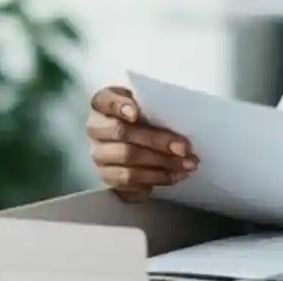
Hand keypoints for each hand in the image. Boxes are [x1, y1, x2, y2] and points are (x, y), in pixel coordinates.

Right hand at [86, 85, 198, 201]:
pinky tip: (174, 176)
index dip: (119, 107)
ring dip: (161, 165)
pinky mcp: (108, 177)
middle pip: (122, 134)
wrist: (138, 138)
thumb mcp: (149, 101)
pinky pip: (129, 183)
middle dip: (156, 142)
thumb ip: (154, 103)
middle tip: (184, 148)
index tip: (135, 113)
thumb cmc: (147, 114)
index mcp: (103, 103)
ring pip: (127, 162)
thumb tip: (179, 117)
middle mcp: (96, 129)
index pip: (106, 101)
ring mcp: (100, 155)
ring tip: (186, 165)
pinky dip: (154, 180)